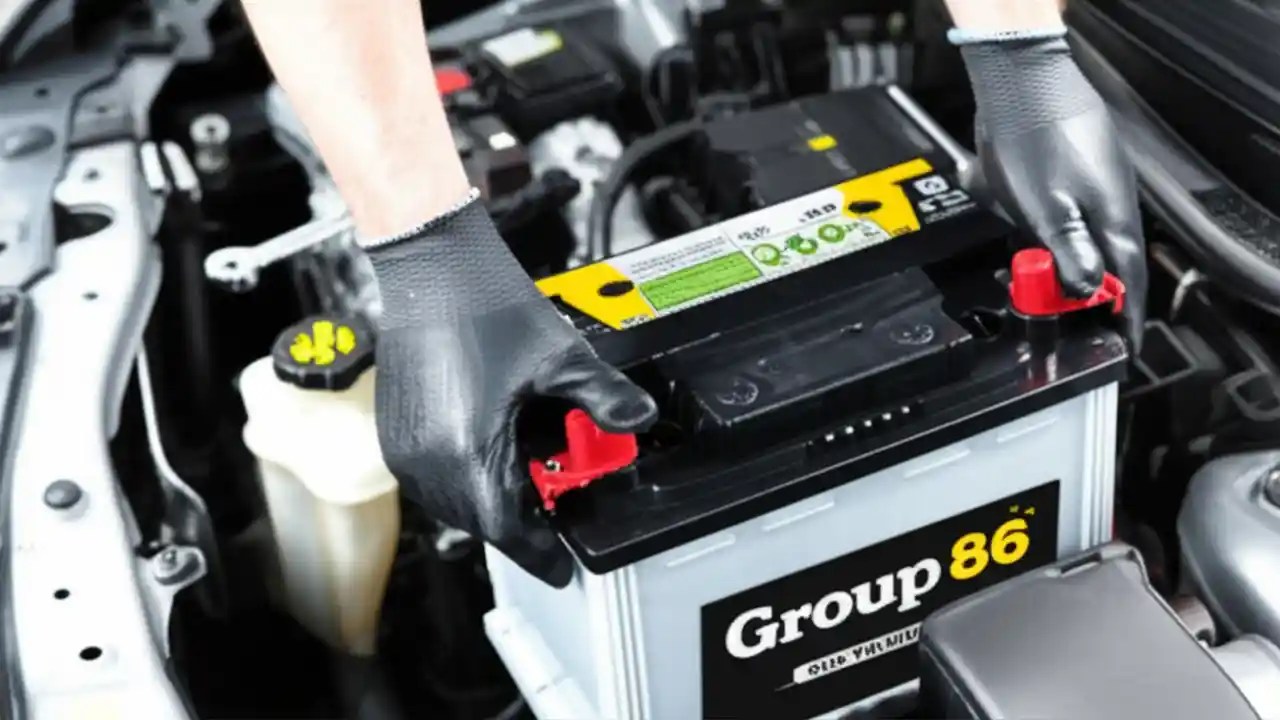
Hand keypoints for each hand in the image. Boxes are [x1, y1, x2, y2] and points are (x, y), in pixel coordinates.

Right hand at [367, 198, 656, 586]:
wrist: (432, 264)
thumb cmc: (485, 302)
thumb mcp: (559, 355)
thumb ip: (604, 396)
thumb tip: (640, 419)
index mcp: (467, 452)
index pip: (509, 530)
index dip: (542, 554)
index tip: (564, 569)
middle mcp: (427, 461)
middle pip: (483, 522)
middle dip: (523, 524)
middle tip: (559, 510)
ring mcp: (404, 450)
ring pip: (456, 505)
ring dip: (494, 502)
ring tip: (533, 479)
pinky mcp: (395, 435)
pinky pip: (434, 481)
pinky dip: (468, 481)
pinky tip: (498, 455)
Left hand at [959, 36, 1146, 349]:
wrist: (1017, 82)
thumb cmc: (1032, 138)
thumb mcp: (1045, 209)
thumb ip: (1068, 253)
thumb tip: (1090, 290)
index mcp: (1112, 219)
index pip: (1129, 282)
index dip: (1125, 320)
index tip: (1122, 348)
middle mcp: (1108, 205)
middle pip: (1105, 267)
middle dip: (1088, 299)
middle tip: (1070, 326)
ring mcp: (1089, 188)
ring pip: (1080, 245)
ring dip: (1061, 271)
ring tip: (1038, 293)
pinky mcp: (1067, 176)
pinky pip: (1063, 223)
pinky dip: (1046, 243)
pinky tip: (1025, 249)